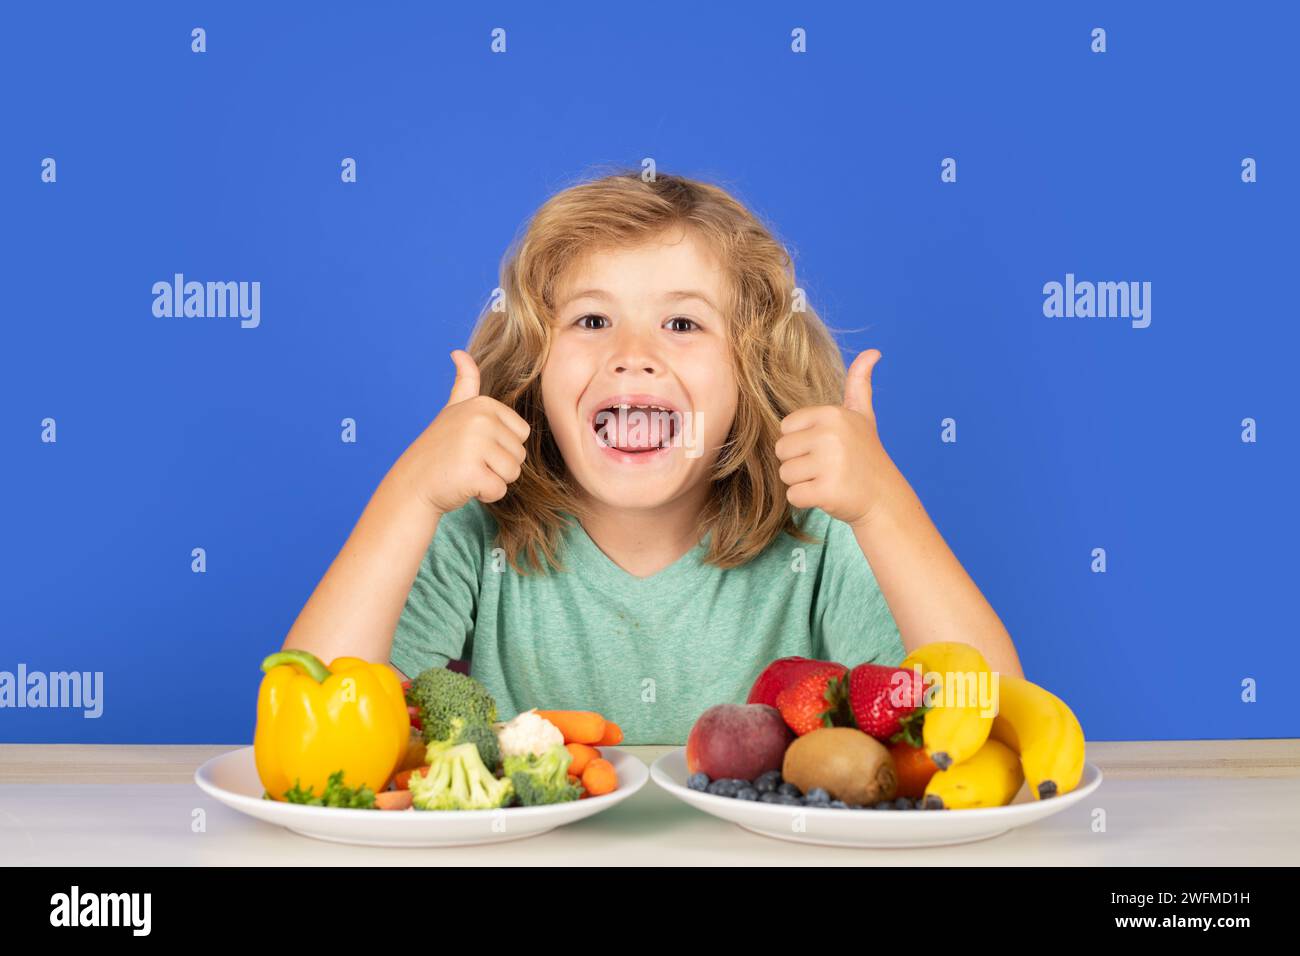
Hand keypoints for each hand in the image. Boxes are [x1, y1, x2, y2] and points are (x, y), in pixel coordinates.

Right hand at [397, 350, 530, 514]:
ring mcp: (476, 445)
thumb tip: (458, 352)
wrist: (412, 484)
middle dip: (497, 465)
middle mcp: (481, 420)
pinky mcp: (472, 472)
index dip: (502, 446)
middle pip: (519, 454)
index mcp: (483, 404)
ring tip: (466, 471)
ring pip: (512, 473)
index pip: (521, 434)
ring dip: (492, 480)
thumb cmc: (440, 450)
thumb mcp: (453, 410)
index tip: (474, 445)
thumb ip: (465, 383)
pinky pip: (499, 490)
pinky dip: (484, 494)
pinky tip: (463, 485)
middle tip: (468, 461)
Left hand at [774, 349, 894, 527]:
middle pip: (781, 451)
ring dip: (802, 482)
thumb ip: (859, 383)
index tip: (825, 448)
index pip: (785, 428)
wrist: (884, 497)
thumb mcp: (863, 416)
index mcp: (832, 414)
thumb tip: (873, 352)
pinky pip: (793, 496)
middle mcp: (830, 435)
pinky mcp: (827, 491)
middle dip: (798, 463)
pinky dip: (806, 500)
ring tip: (828, 479)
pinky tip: (828, 495)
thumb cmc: (866, 455)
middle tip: (826, 467)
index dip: (800, 442)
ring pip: (785, 474)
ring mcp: (829, 463)